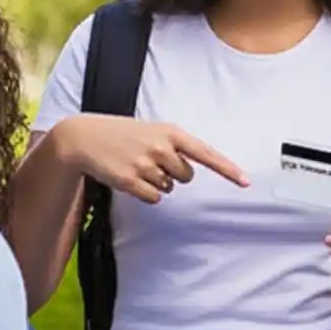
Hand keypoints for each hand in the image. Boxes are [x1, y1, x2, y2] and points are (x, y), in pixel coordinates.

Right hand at [54, 114, 247, 203]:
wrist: (85, 137)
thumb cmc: (124, 134)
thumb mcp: (152, 131)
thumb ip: (174, 147)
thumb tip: (190, 171)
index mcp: (171, 132)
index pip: (206, 153)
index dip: (227, 169)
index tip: (246, 182)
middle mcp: (162, 147)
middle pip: (186, 176)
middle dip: (172, 173)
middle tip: (150, 160)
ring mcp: (146, 164)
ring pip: (169, 188)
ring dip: (155, 182)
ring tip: (135, 164)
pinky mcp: (132, 180)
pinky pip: (154, 197)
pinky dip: (144, 192)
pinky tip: (129, 177)